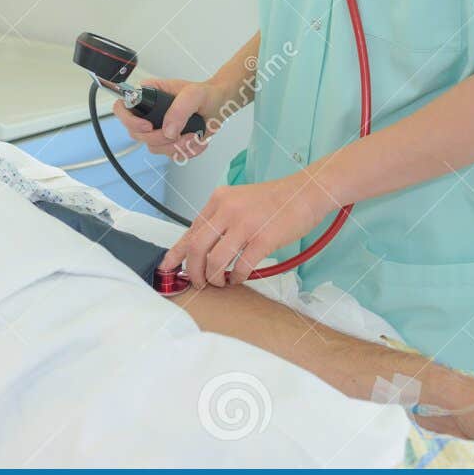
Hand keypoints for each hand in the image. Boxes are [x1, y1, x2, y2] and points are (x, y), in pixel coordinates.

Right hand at [110, 77, 226, 161]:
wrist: (220, 106)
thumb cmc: (206, 94)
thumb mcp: (194, 94)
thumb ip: (179, 109)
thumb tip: (167, 131)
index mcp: (148, 96)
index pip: (122, 108)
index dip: (129, 121)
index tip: (148, 127)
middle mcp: (149, 114)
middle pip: (136, 134)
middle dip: (159, 139)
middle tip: (179, 134)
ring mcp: (158, 129)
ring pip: (154, 147)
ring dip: (175, 147)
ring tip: (193, 136)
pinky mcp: (169, 142)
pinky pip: (170, 155)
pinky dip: (186, 152)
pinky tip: (196, 141)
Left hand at [159, 170, 339, 287]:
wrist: (306, 192)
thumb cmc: (275, 200)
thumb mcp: (239, 201)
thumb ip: (219, 220)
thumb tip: (200, 248)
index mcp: (219, 200)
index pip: (189, 231)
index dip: (175, 253)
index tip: (166, 267)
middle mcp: (228, 210)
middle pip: (196, 248)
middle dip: (193, 271)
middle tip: (198, 282)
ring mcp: (245, 224)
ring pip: (215, 260)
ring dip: (214, 278)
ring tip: (221, 282)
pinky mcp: (264, 238)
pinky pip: (241, 266)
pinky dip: (237, 277)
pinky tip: (239, 278)